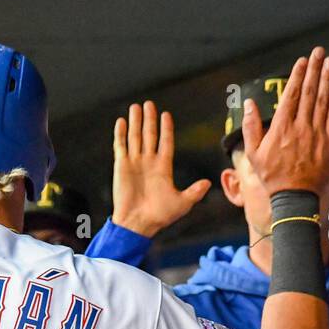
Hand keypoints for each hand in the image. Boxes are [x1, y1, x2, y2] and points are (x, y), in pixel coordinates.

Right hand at [111, 100, 210, 236]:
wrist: (137, 224)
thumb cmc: (159, 216)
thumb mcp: (182, 203)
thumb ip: (194, 192)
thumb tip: (208, 183)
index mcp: (163, 167)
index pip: (166, 142)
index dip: (166, 128)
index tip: (166, 115)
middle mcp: (148, 162)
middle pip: (149, 135)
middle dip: (149, 119)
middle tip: (149, 104)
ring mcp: (134, 163)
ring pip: (135, 137)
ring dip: (135, 122)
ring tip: (136, 107)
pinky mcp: (121, 166)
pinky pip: (120, 146)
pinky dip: (121, 134)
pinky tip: (122, 121)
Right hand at [241, 46, 328, 194]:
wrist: (295, 197)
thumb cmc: (272, 176)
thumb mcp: (253, 153)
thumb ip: (250, 127)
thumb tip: (248, 104)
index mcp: (281, 127)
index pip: (291, 95)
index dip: (297, 76)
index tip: (302, 61)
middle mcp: (300, 126)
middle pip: (309, 92)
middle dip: (314, 69)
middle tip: (319, 52)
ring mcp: (316, 133)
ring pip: (323, 100)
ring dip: (327, 78)